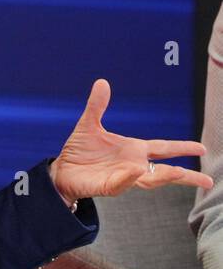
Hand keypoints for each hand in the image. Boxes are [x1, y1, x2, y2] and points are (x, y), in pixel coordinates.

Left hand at [49, 79, 212, 205]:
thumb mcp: (89, 125)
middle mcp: (133, 165)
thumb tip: (102, 83)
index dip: (182, 147)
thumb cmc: (78, 152)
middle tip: (207, 180)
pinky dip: (129, 178)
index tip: (202, 148)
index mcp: (134, 150)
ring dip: (164, 176)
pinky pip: (122, 183)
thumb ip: (97, 106)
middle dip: (186, 175)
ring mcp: (123, 177)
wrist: (61, 170)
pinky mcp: (109, 186)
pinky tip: (135, 171)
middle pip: (166, 171)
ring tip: (180, 173)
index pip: (163, 148)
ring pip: (149, 179)